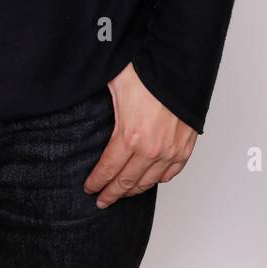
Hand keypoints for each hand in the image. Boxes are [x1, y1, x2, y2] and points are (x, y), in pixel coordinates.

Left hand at [83, 62, 196, 206]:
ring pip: (149, 182)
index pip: (108, 169)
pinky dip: (158, 179)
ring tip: (123, 193)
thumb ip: (99, 96)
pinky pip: (170, 173)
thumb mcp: (114, 82)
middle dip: (112, 193)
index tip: (90, 188)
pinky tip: (149, 180)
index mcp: (130, 136)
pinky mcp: (185, 148)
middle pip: (127, 182)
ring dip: (133, 190)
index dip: (97, 181)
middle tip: (102, 200)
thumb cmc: (149, 71)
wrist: (181, 67)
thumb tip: (82, 90)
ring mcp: (170, 151)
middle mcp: (151, 150)